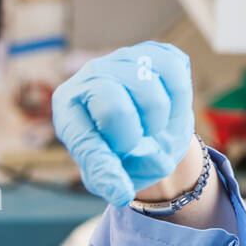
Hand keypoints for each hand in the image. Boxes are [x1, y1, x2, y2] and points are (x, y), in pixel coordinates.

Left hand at [53, 41, 193, 206]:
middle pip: (115, 111)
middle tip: (133, 146)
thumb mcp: (106, 169)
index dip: (106, 169)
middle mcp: (90, 75)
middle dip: (132, 141)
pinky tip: (166, 112)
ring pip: (150, 98)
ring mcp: (124, 59)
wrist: (144, 121)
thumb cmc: (116, 149)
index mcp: (67, 106)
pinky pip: (176, 82)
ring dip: (157, 127)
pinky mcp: (157, 52)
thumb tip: (133, 184)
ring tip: (150, 131)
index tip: (121, 193)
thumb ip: (114, 176)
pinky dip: (178, 107)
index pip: (85, 140)